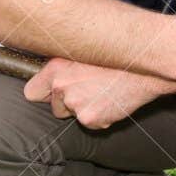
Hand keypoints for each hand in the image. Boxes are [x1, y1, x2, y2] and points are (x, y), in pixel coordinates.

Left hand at [22, 57, 175, 129]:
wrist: (144, 68)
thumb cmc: (115, 57)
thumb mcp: (83, 52)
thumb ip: (64, 64)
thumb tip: (49, 73)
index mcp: (55, 67)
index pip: (31, 92)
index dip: (42, 93)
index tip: (50, 92)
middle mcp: (61, 86)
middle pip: (55, 106)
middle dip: (68, 102)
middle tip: (89, 87)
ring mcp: (76, 104)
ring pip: (73, 115)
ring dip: (85, 109)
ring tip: (103, 91)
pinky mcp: (91, 118)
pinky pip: (91, 123)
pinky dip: (100, 117)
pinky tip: (111, 101)